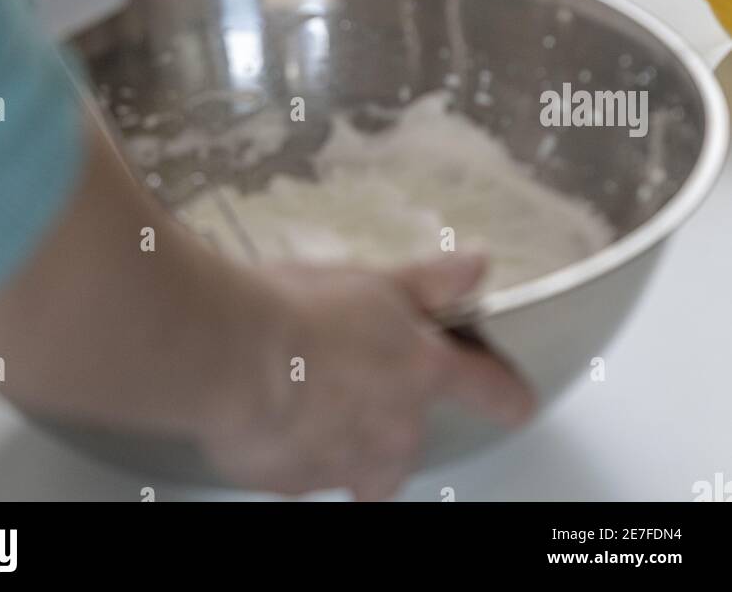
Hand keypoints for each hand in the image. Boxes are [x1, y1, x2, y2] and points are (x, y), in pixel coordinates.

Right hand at [201, 253, 533, 499]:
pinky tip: (269, 409)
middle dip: (390, 415)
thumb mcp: (373, 281)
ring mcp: (344, 462)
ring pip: (360, 465)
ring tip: (306, 395)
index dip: (507, 396)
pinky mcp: (293, 481)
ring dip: (344, 437)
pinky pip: (305, 471)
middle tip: (352, 375)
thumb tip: (477, 266)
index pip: (488, 390)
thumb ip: (428, 281)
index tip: (518, 403)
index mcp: (422, 372)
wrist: (229, 354)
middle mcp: (393, 429)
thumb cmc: (298, 312)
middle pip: (412, 439)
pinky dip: (294, 446)